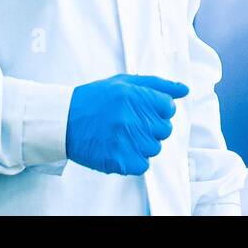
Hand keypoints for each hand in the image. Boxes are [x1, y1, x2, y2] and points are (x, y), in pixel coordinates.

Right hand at [66, 73, 188, 175]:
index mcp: (135, 95)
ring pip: (154, 148)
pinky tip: (120, 148)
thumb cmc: (95, 99)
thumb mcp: (125, 82)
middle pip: (165, 129)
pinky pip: (143, 165)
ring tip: (123, 135)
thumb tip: (184, 90)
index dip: (157, 109)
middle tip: (131, 123)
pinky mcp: (117, 160)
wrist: (63, 120)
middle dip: (151, 127)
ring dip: (142, 144)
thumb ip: (158, 85)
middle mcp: (131, 117)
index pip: (169, 107)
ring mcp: (124, 140)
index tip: (143, 110)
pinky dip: (134, 160)